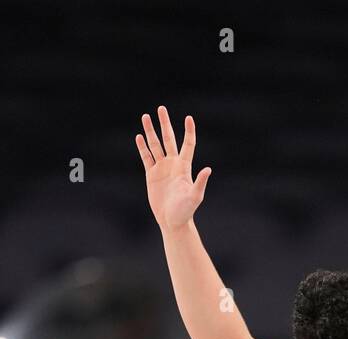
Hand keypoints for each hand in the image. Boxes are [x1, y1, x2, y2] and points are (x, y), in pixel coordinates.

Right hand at [135, 106, 212, 233]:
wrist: (172, 221)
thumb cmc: (186, 210)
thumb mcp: (195, 197)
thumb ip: (200, 182)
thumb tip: (208, 169)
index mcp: (184, 167)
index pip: (187, 144)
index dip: (188, 131)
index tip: (188, 118)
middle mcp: (173, 164)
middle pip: (168, 139)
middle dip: (164, 124)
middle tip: (161, 108)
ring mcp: (162, 168)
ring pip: (155, 145)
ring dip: (150, 131)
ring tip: (145, 116)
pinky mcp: (151, 175)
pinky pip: (146, 157)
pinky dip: (142, 147)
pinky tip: (139, 136)